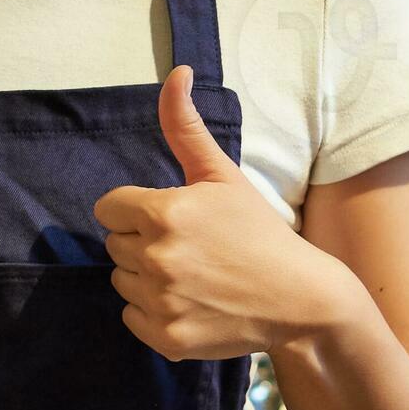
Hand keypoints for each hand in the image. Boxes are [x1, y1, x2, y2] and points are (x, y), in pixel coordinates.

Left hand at [97, 65, 374, 362]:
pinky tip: (191, 302)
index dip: (137, 210)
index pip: (109, 208)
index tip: (172, 218)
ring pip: (121, 280)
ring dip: (146, 277)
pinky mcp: (164, 337)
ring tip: (192, 274)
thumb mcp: (222, 174)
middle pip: (115, 244)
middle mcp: (156, 258)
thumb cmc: (259, 230)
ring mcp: (160, 301)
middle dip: (143, 242)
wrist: (300, 298)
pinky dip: (153, 312)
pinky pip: (131, 316)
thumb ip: (185, 126)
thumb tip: (176, 72)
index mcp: (164, 213)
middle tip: (190, 247)